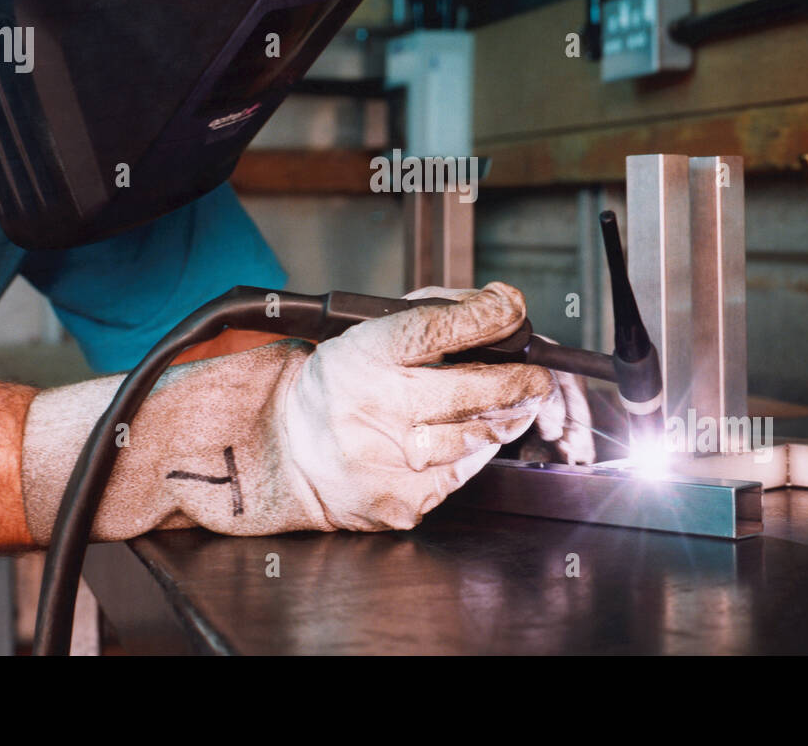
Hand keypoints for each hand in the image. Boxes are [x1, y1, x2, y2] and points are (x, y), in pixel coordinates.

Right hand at [20, 282, 558, 539]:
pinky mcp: (399, 501)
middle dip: (519, 376)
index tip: (512, 307)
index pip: (445, 326)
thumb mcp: (363, 331)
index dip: (492, 313)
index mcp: (367, 353)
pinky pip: (462, 477)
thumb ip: (426, 317)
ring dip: (503, 418)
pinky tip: (468, 440)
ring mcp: (390, 458)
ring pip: (479, 436)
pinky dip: (475, 455)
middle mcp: (378, 404)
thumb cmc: (324, 387)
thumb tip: (493, 308)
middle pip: (478, 386)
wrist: (273, 454)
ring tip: (507, 405)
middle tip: (534, 371)